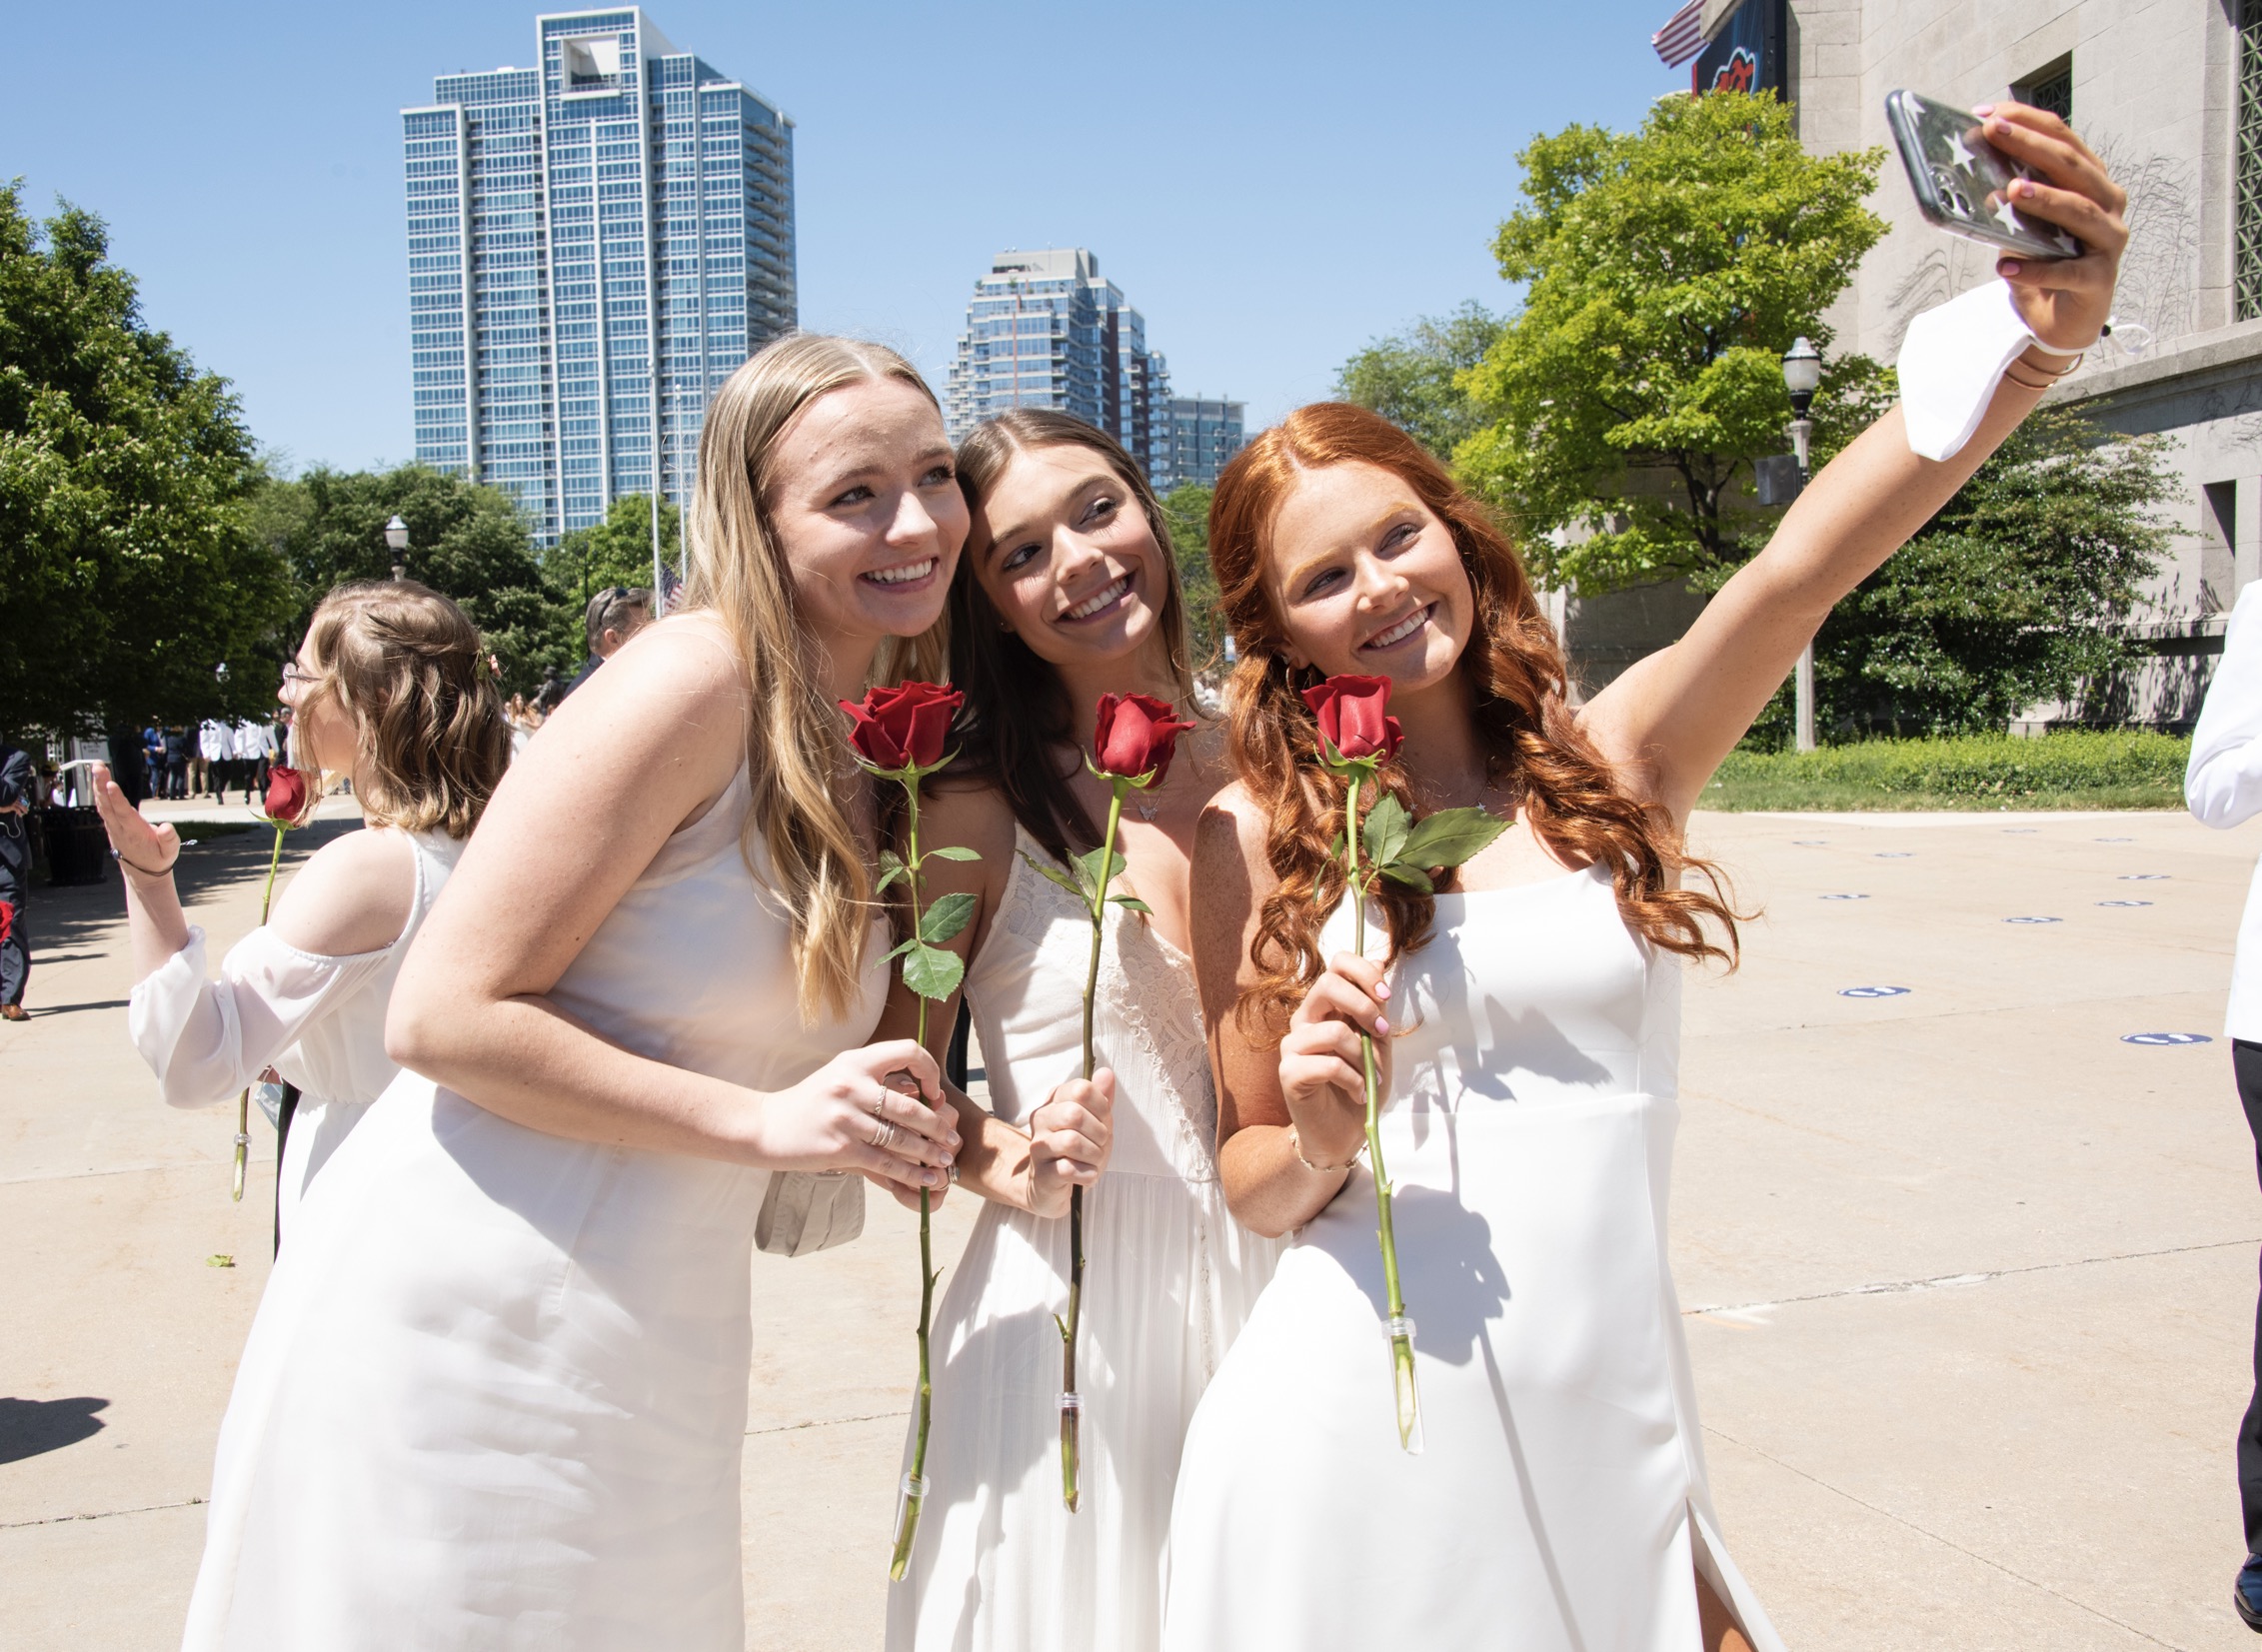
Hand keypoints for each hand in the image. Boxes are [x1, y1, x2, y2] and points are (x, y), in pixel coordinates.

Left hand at [88, 763, 178, 875]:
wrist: (142, 871)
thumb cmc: (158, 858)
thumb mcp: (170, 852)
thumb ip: (169, 840)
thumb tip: (167, 827)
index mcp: (135, 833)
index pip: (123, 814)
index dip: (117, 799)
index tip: (111, 784)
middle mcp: (120, 828)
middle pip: (107, 805)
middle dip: (101, 785)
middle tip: (98, 766)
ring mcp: (113, 825)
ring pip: (102, 803)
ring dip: (97, 785)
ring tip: (96, 766)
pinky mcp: (111, 823)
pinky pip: (102, 805)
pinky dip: (98, 791)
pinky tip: (97, 779)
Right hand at [751, 1039, 958, 1196]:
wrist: (766, 1127)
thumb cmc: (810, 1103)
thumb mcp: (841, 1079)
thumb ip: (877, 1082)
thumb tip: (922, 1094)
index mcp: (855, 1061)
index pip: (907, 1051)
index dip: (930, 1070)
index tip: (935, 1093)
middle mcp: (851, 1085)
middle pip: (911, 1106)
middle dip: (938, 1126)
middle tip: (952, 1140)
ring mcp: (845, 1117)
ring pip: (902, 1138)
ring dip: (930, 1152)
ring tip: (945, 1162)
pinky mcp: (840, 1148)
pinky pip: (885, 1162)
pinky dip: (910, 1173)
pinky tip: (925, 1180)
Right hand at [1025, 1069, 1115, 1218]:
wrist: (1050, 1186)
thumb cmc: (1077, 1151)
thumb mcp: (1096, 1122)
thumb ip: (1101, 1099)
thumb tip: (1106, 1073)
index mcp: (1055, 1100)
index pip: (1081, 1089)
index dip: (1101, 1106)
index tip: (1103, 1121)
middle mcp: (1041, 1119)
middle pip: (1075, 1114)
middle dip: (1099, 1133)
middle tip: (1099, 1144)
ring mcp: (1039, 1147)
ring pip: (1072, 1141)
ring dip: (1094, 1155)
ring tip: (1093, 1161)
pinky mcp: (1041, 1173)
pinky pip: (1069, 1169)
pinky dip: (1087, 1174)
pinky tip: (1086, 1175)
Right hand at [1277, 951, 1391, 1168]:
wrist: (1344, 1135)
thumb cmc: (1361, 1087)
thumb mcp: (1378, 1044)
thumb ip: (1376, 1007)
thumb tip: (1379, 961)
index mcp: (1327, 1007)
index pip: (1338, 964)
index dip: (1364, 972)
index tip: (1386, 995)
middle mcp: (1306, 1020)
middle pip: (1327, 984)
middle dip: (1363, 1006)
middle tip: (1381, 1032)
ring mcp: (1293, 1045)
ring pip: (1333, 1031)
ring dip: (1363, 1057)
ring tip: (1371, 1078)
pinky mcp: (1288, 1072)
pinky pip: (1329, 1065)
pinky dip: (1354, 1081)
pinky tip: (1359, 1094)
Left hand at [1976, 102, 2126, 353]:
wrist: (2064, 320)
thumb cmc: (2045, 262)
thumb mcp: (2023, 225)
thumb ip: (2010, 200)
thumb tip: (1969, 171)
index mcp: (2090, 180)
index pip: (2063, 140)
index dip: (2028, 122)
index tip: (1987, 114)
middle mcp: (2107, 202)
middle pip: (2071, 167)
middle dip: (2031, 146)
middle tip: (1993, 133)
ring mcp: (2109, 240)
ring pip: (2080, 212)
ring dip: (2045, 199)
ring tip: (2010, 191)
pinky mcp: (2100, 279)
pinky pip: (2068, 272)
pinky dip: (2037, 270)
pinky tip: (2005, 268)